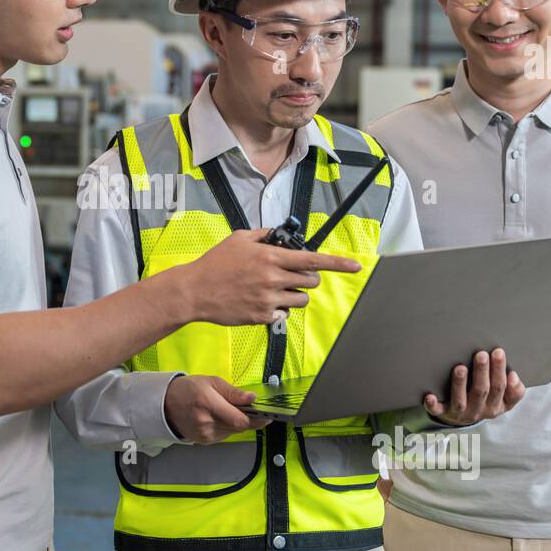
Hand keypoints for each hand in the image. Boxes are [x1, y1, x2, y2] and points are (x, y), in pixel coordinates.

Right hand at [164, 375, 271, 443]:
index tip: (267, 415)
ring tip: (225, 409)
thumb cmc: (189, 389)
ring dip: (236, 422)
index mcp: (208, 403)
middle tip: (248, 408)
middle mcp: (206, 422)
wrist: (166, 404)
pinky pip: (225, 435)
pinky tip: (218, 417)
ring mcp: (204, 434)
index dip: (257, 419)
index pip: (240, 420)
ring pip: (233, 431)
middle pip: (239, 427)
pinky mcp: (204, 441)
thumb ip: (233, 392)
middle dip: (247, 418)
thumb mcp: (212, 382)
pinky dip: (227, 426)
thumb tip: (252, 398)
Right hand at [178, 229, 360, 326]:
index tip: (356, 266)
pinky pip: (284, 313)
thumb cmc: (214, 263)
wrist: (194, 291)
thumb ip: (263, 234)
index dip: (338, 263)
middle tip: (293, 276)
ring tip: (274, 289)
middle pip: (311, 281)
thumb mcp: (238, 239)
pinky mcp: (262, 316)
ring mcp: (269, 299)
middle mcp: (273, 278)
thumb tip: (278, 234)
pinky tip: (260, 301)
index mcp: (270, 257)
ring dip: (294, 294)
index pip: (312, 260)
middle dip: (307, 278)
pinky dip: (278, 308)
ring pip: (301, 299)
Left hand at [423, 348, 524, 425]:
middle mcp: (478, 410)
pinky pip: (437, 411)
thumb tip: (514, 377)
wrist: (464, 419)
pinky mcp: (443, 413)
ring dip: (460, 384)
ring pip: (460, 400)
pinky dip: (433, 404)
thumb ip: (514, 390)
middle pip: (481, 391)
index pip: (500, 388)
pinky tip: (429, 396)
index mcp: (495, 406)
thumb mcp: (505, 400)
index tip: (498, 351)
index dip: (499, 370)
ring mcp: (460, 413)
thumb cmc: (486, 401)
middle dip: (482, 372)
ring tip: (460, 368)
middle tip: (481, 354)